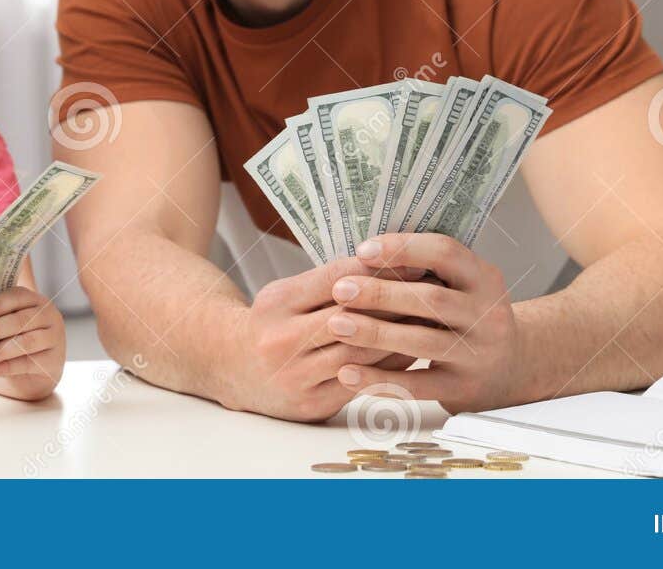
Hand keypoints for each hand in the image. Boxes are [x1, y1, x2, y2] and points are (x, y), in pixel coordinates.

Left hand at [0, 286, 65, 393]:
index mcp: (34, 300)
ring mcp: (54, 337)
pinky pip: (29, 363)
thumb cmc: (14, 339)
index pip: (17, 297)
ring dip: (0, 351)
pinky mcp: (53, 360)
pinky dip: (7, 367)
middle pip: (21, 320)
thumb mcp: (6, 325)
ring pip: (26, 342)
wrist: (37, 368)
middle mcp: (48, 315)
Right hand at [234, 257, 421, 421]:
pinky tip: (410, 352)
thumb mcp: (286, 293)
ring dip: (397, 336)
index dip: (377, 269)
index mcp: (277, 303)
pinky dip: (388, 367)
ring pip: (359, 354)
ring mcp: (296, 377)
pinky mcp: (311, 404)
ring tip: (426, 320)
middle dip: (394, 302)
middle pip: (350, 318)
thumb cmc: (269, 324)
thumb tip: (384, 264)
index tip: (412, 258)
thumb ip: (326, 282)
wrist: (232, 369)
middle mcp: (282, 341)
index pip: (335, 279)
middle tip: (431, 289)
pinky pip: (360, 383)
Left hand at [327, 233, 520, 413]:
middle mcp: (488, 314)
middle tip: (340, 289)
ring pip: (423, 342)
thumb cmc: (468, 315)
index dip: (403, 248)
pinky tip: (347, 373)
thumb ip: (427, 270)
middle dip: (381, 293)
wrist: (511, 366)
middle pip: (432, 299)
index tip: (362, 251)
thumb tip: (362, 254)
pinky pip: (417, 386)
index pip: (445, 252)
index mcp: (484, 277)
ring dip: (375, 334)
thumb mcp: (462, 285)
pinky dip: (380, 379)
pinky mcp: (464, 388)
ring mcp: (479, 354)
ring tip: (336, 325)